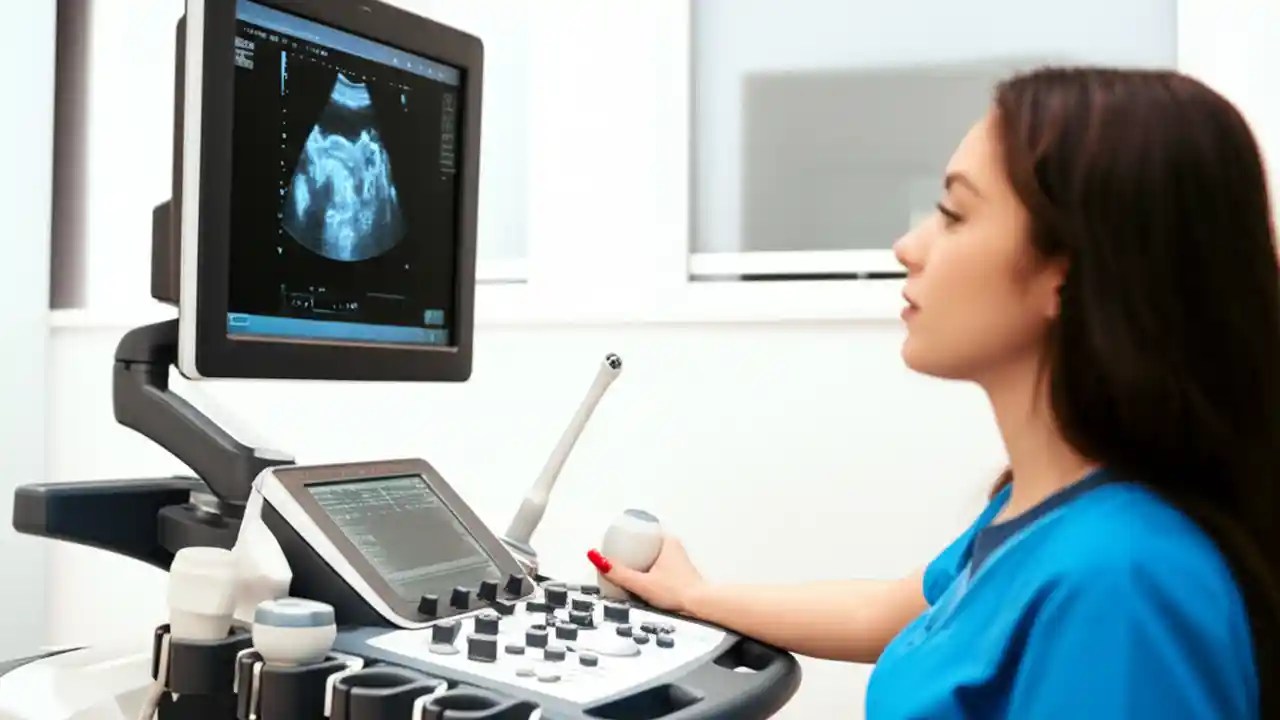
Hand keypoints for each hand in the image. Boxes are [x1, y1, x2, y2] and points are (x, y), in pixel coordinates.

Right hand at [587, 535, 706, 614]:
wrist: (701, 607)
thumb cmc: (679, 593)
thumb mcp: (642, 583)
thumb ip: (619, 573)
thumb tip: (598, 559)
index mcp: (667, 541)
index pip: (643, 528)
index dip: (627, 532)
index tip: (614, 538)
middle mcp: (673, 547)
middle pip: (646, 541)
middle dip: (630, 547)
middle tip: (614, 553)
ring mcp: (677, 559)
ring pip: (652, 553)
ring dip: (638, 558)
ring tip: (623, 567)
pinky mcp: (678, 572)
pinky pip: (657, 564)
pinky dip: (646, 568)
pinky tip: (639, 577)